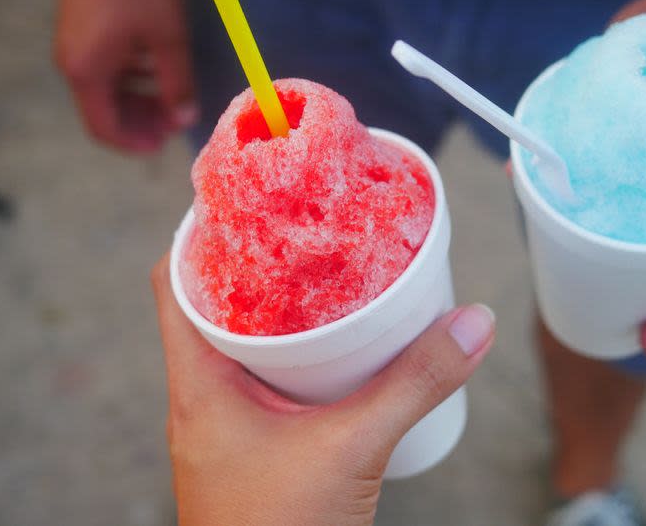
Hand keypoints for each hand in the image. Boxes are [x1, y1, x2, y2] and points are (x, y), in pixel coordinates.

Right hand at [55, 0, 197, 152]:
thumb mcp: (167, 37)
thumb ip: (177, 83)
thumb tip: (185, 119)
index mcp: (88, 74)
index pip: (105, 129)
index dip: (134, 143)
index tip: (163, 144)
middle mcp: (73, 65)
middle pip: (104, 112)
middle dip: (139, 122)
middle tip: (172, 123)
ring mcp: (74, 45)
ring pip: (105, 89)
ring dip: (137, 99)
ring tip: (170, 99)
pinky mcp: (80, 29)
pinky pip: (103, 66)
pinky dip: (129, 76)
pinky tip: (155, 69)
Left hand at [150, 254, 494, 525]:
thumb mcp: (353, 448)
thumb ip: (414, 384)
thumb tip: (471, 322)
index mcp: (198, 386)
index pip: (173, 284)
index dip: (201, 232)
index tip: (247, 196)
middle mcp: (203, 399)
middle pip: (213, 307)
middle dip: (257, 264)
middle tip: (306, 228)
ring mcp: (227, 427)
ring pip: (244, 346)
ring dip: (281, 312)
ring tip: (328, 275)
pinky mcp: (256, 449)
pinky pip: (270, 382)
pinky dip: (300, 356)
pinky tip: (341, 350)